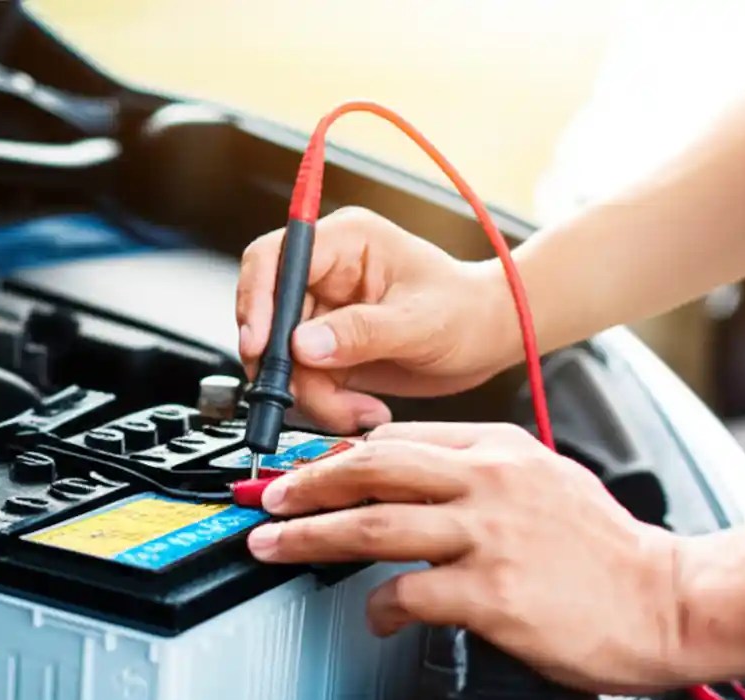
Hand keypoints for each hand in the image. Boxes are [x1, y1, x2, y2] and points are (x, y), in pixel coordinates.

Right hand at [236, 207, 515, 432]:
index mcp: (344, 242)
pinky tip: (363, 409)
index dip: (256, 299)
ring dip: (312, 395)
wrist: (488, 340)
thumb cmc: (467, 312)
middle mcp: (324, 274)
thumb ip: (361, 333)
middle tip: (314, 399)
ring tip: (359, 411)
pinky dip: (325, 404)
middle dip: (286, 367)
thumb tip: (301, 346)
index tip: (260, 346)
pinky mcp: (325, 348)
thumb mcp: (421, 322)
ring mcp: (321, 313)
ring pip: (281, 359)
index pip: (274, 258)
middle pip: (269, 317)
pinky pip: (301, 381)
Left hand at [244, 421, 686, 693]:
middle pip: (370, 469)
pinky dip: (378, 607)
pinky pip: (408, 594)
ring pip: (371, 526)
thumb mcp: (542, 478)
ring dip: (309, 538)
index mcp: (498, 448)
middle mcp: (488, 481)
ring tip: (274, 544)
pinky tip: (373, 616)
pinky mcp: (492, 593)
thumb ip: (475, 470)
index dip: (337, 454)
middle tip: (269, 497)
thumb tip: (404, 473)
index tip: (304, 470)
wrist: (669, 599)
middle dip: (306, 484)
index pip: (397, 439)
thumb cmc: (605, 549)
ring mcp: (488, 536)